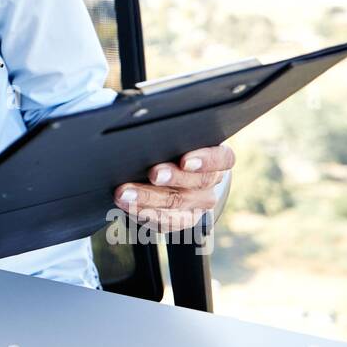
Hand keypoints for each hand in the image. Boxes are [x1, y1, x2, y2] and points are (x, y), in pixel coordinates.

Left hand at [112, 143, 234, 232]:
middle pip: (198, 182)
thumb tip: (146, 126)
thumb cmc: (172, 147)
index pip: (222, 159)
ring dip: (148, 198)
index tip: (185, 160)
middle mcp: (211, 183)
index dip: (206, 160)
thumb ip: (171, 134)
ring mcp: (198, 204)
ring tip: (124, 193)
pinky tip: (127, 206)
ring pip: (176, 203)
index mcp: (218, 158)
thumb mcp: (178, 138)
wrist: (174, 175)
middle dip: (173, 178)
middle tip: (153, 173)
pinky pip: (164, 221)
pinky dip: (142, 212)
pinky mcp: (181, 220)